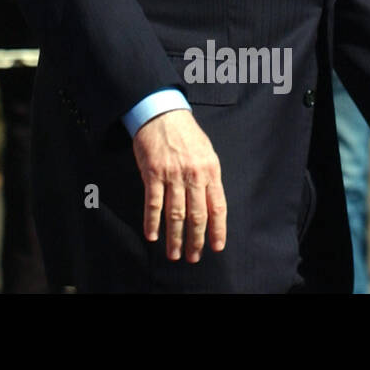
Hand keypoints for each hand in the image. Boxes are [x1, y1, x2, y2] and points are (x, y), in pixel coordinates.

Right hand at [132, 109, 226, 261]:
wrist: (161, 113)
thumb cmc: (184, 132)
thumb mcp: (206, 151)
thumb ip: (208, 176)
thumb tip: (210, 203)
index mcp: (210, 170)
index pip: (217, 207)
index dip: (218, 230)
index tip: (216, 247)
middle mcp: (193, 175)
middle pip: (197, 215)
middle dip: (196, 240)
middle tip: (193, 257)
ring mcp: (172, 175)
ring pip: (176, 214)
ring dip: (175, 237)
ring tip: (174, 253)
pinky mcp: (153, 173)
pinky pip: (153, 203)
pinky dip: (152, 221)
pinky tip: (152, 235)